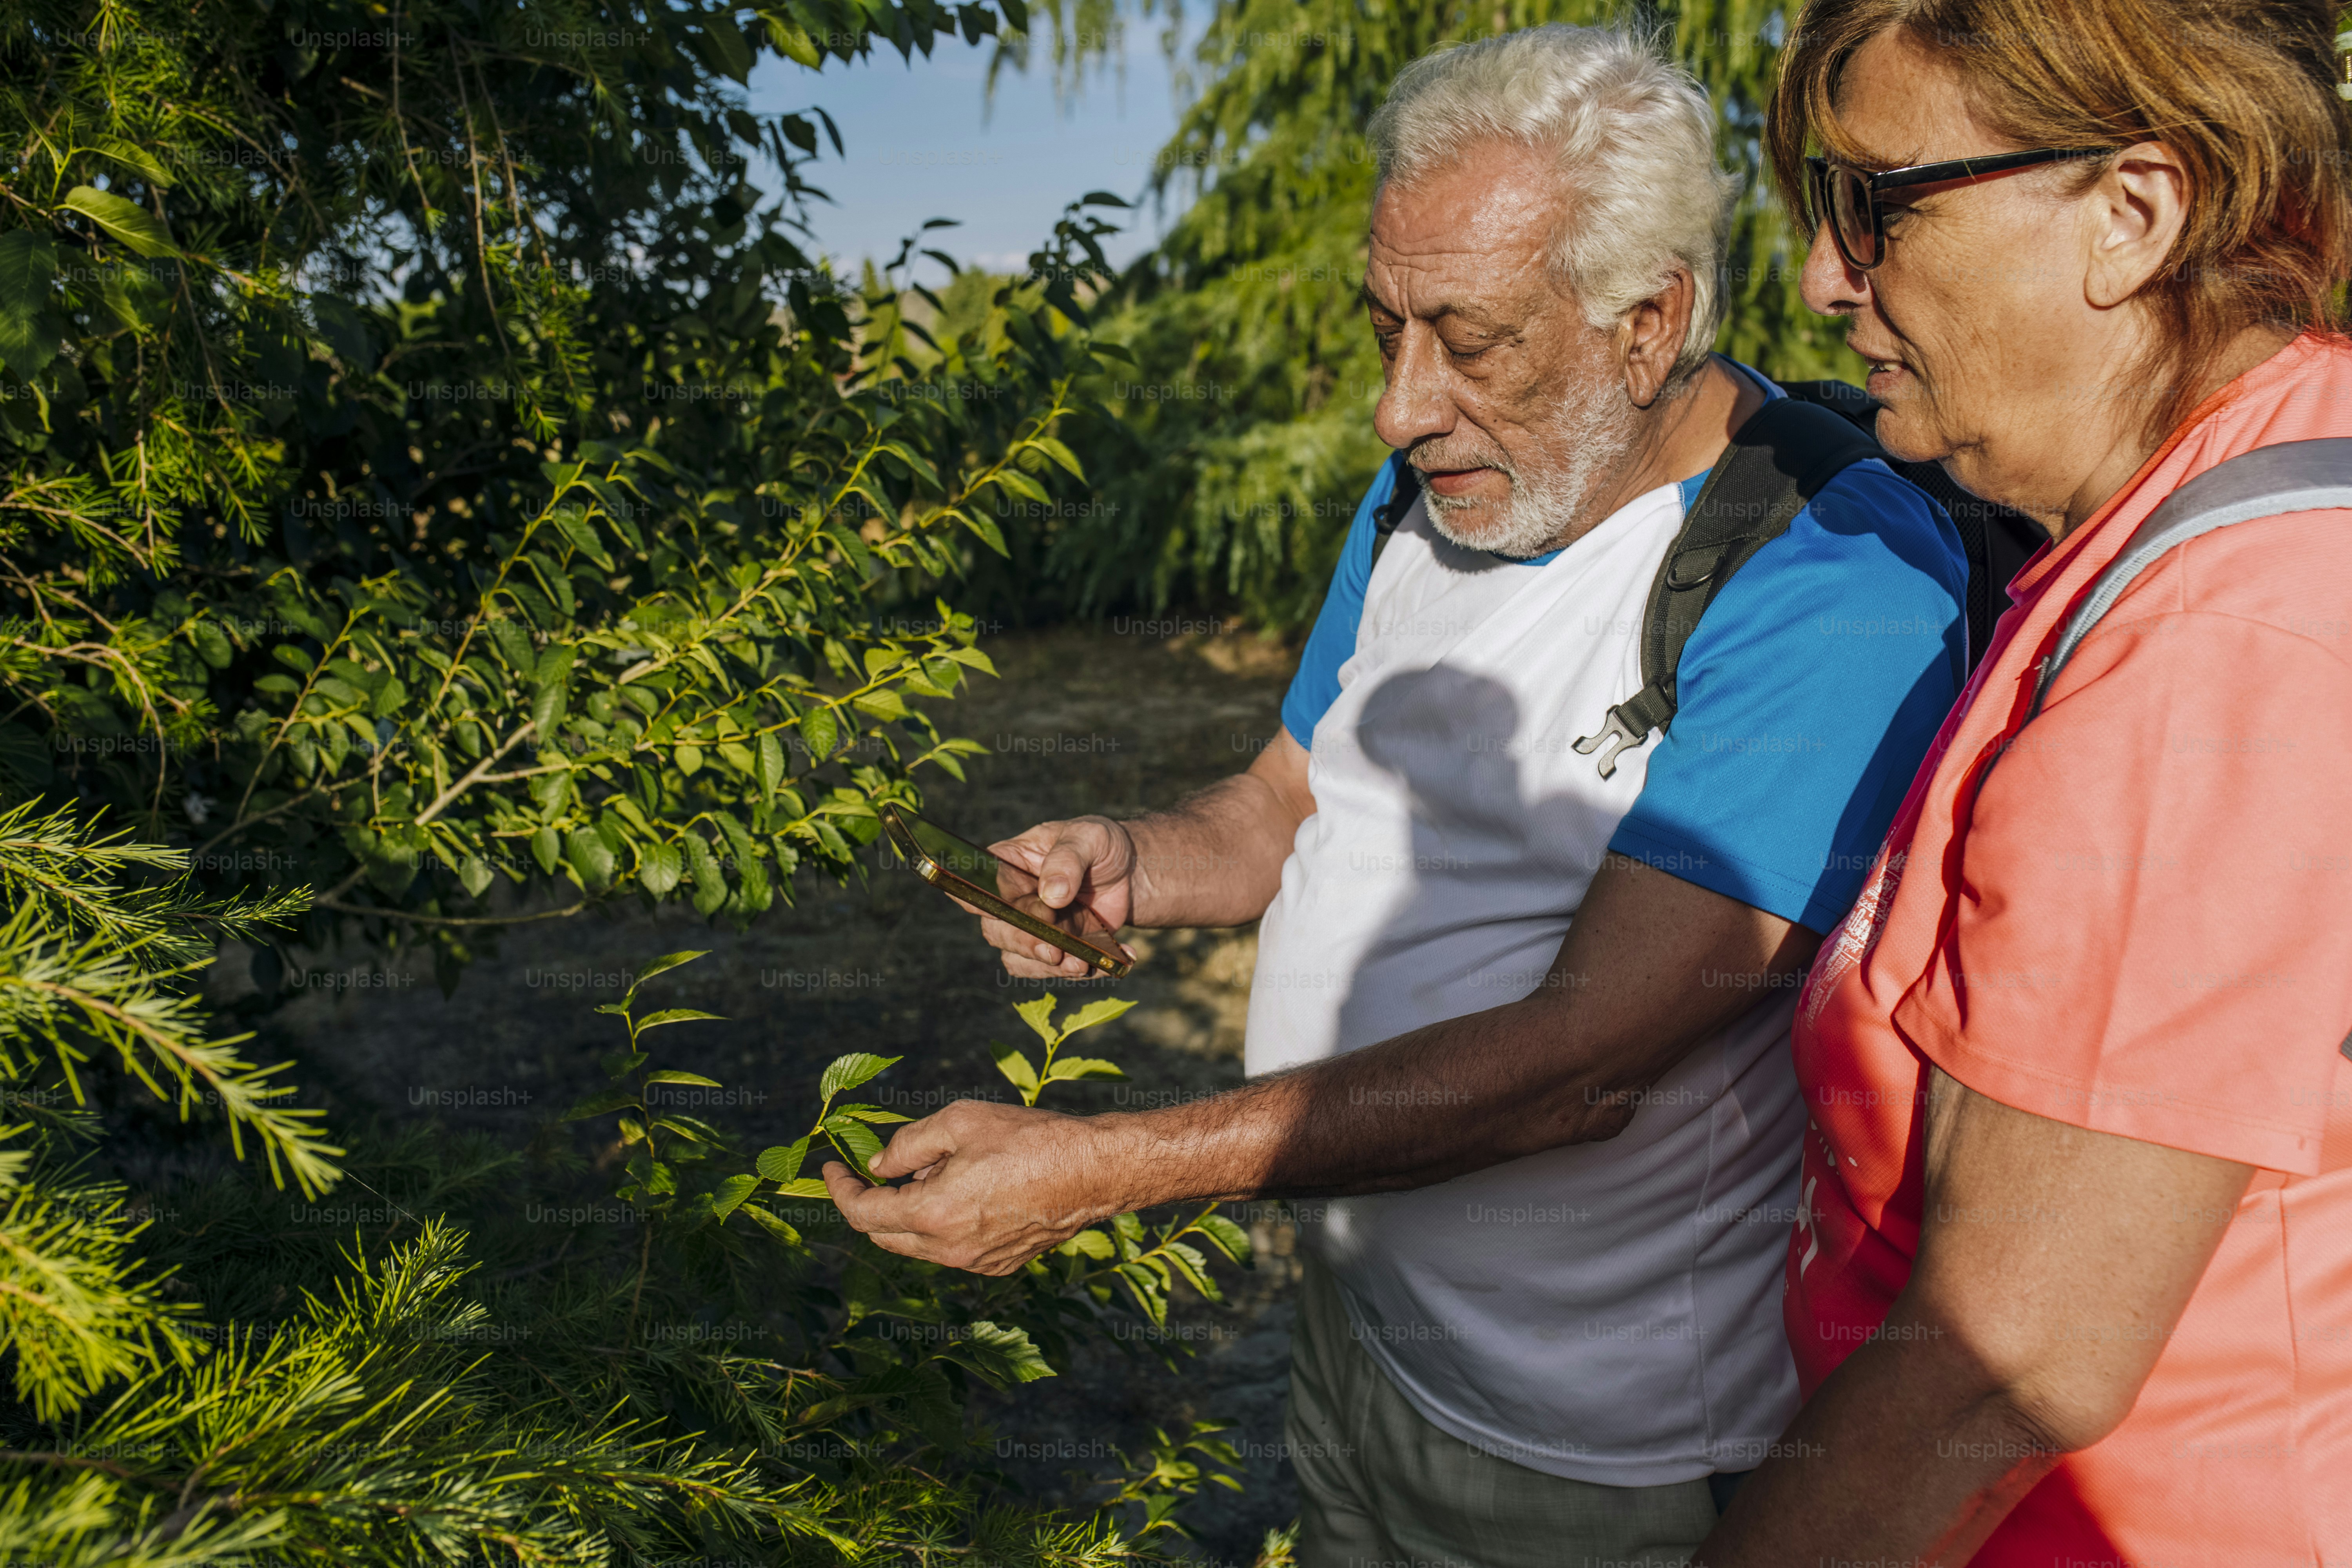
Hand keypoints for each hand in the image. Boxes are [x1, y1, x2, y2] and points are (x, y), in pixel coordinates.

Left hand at [821, 1099, 1128, 1273]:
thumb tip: (879, 1163)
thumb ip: (910, 1144)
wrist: (1094, 1172)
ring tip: (933, 1171)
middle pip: (884, 1235)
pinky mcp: (999, 1265)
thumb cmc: (1030, 1139)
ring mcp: (976, 1263)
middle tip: (871, 1170)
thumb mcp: (961, 1122)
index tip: (832, 1169)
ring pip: (918, 1245)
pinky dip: (940, 1225)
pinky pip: (951, 1249)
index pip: (863, 1213)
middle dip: (869, 1204)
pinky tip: (963, 1191)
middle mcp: (949, 1249)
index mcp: (933, 1214)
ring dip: (909, 1213)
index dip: (839, 1190)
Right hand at [969, 815, 1140, 978]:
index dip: (984, 902)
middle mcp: (1012, 900)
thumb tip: (1052, 894)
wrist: (1129, 871)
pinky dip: (1079, 972)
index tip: (1006, 915)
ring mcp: (1033, 928)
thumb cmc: (1100, 844)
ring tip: (1082, 963)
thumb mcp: (1089, 837)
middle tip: (1055, 949)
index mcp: (1008, 864)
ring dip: (1048, 968)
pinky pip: (1055, 971)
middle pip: (997, 930)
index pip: (980, 884)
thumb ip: (1068, 859)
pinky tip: (1105, 964)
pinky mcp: (1056, 948)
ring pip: (1019, 959)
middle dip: (1025, 943)